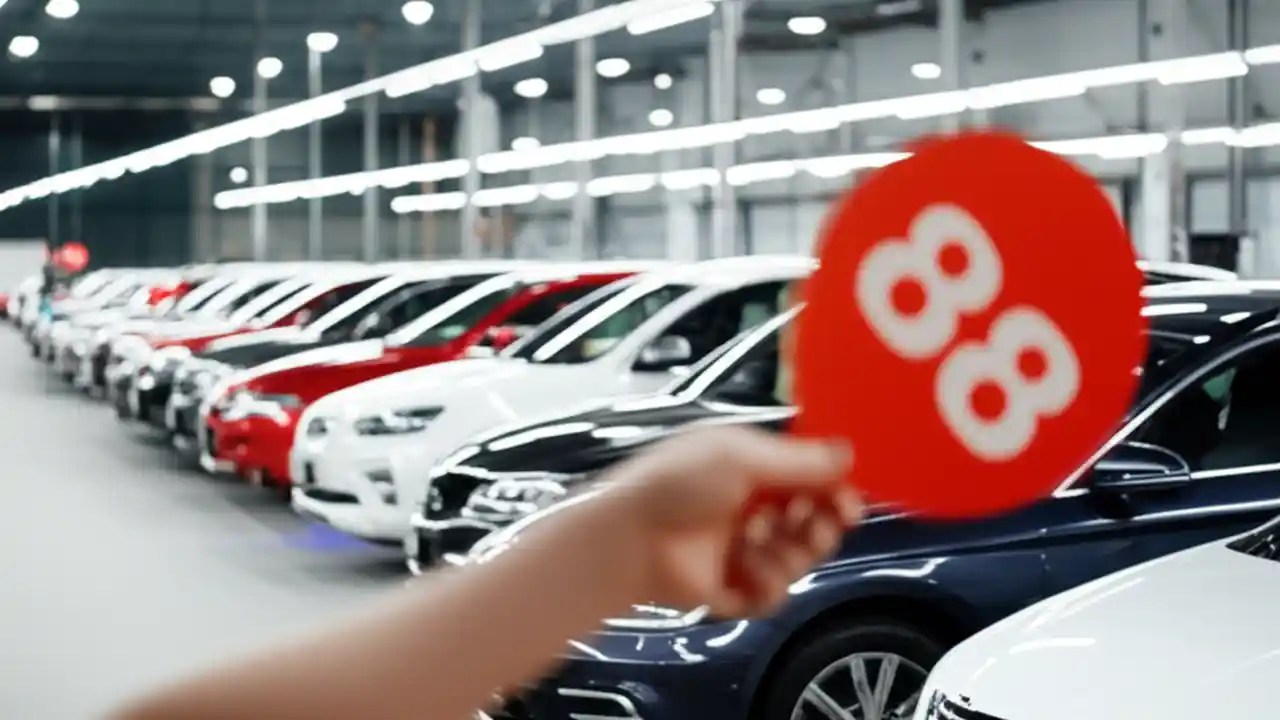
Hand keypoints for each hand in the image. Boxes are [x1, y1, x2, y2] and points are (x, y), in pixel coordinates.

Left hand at [610, 426, 859, 618]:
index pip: (811, 481)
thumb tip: (849, 454)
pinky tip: (746, 569)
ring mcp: (743, 552)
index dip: (835, 494)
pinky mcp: (734, 590)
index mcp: (753, 469)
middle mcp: (752, 509)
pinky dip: (767, 584)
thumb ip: (800, 461)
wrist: (629, 539)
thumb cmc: (678, 484)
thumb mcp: (741, 458)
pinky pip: (774, 594)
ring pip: (798, 561)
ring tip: (757, 545)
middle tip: (808, 528)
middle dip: (819, 528)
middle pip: (813, 524)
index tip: (849, 505)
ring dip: (788, 554)